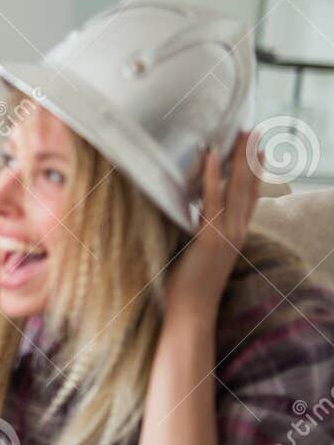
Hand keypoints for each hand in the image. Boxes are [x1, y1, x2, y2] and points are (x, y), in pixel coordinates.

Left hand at [166, 133, 260, 318]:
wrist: (191, 314)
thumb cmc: (188, 286)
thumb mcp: (199, 252)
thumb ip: (200, 231)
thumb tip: (190, 213)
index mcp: (236, 234)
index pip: (250, 195)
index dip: (255, 170)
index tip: (256, 148)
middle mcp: (237, 231)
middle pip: (250, 186)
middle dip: (251, 157)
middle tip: (253, 130)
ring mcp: (227, 235)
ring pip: (237, 189)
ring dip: (239, 159)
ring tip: (241, 134)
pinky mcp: (210, 239)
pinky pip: (212, 202)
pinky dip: (212, 178)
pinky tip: (212, 156)